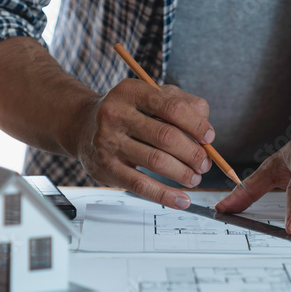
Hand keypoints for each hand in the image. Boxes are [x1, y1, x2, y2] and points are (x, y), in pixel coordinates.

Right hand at [73, 79, 213, 208]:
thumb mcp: (150, 95)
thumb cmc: (126, 112)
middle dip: (193, 153)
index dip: (196, 124)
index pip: (171, 107)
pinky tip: (182, 200)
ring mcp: (109, 142)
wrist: (82, 126)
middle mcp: (116, 114)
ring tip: (195, 177)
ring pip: (157, 162)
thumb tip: (205, 125)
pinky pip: (141, 185)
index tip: (209, 137)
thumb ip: (182, 102)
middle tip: (204, 163)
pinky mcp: (107, 168)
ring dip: (183, 173)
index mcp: (131, 91)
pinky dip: (165, 195)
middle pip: (166, 136)